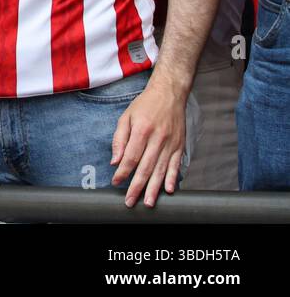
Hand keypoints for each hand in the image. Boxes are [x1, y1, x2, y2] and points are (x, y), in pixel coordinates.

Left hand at [111, 80, 186, 206]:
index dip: (123, 172)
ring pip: (161, 170)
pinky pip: (176, 165)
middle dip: (137, 186)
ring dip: (154, 188)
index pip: (131, 157)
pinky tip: (169, 190)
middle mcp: (157, 138)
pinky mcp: (180, 146)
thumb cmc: (144, 105)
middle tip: (130, 201)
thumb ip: (119, 139)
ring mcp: (171, 143)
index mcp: (141, 130)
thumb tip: (115, 161)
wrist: (169, 94)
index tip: (116, 182)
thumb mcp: (125, 117)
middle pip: (146, 167)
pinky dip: (172, 178)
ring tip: (148, 202)